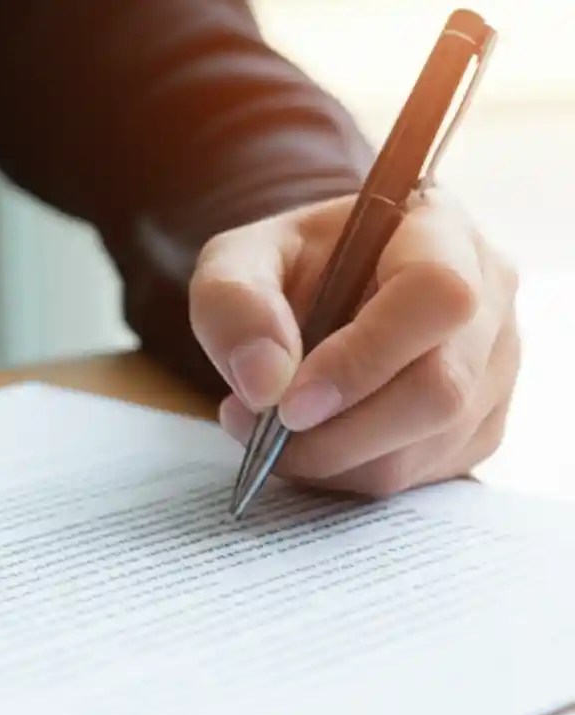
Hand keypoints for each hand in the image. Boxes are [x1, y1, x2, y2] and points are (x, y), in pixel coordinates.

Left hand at [189, 190, 519, 497]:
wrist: (312, 293)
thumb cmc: (283, 267)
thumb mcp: (234, 263)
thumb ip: (233, 305)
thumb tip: (264, 385)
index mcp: (439, 228)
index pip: (436, 294)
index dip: (364, 358)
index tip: (289, 402)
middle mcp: (489, 296)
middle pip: (442, 387)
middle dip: (340, 430)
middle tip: (265, 431)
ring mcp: (494, 367)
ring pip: (429, 443)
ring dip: (335, 458)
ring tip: (267, 432)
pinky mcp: (478, 425)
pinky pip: (420, 473)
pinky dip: (349, 474)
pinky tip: (307, 444)